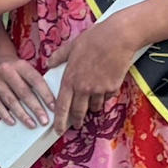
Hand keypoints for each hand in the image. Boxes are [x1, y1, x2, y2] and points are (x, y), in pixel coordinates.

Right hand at [0, 33, 60, 131]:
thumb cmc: (14, 67)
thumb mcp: (25, 67)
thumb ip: (36, 80)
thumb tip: (50, 100)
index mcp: (20, 65)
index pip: (35, 81)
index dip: (45, 95)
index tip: (53, 107)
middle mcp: (6, 71)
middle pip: (23, 92)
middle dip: (35, 108)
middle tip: (44, 120)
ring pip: (10, 100)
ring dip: (22, 115)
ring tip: (32, 124)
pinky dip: (5, 115)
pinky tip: (13, 122)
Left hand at [47, 15, 144, 133]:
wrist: (118, 38)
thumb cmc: (94, 39)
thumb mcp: (72, 46)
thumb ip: (59, 57)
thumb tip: (49, 63)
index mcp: (70, 79)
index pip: (62, 106)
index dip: (59, 121)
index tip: (57, 130)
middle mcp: (83, 88)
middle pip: (78, 112)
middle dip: (76, 120)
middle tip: (76, 124)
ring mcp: (98, 89)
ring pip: (95, 106)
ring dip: (93, 106)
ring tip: (93, 99)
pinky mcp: (112, 88)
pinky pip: (107, 98)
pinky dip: (106, 95)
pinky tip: (106, 85)